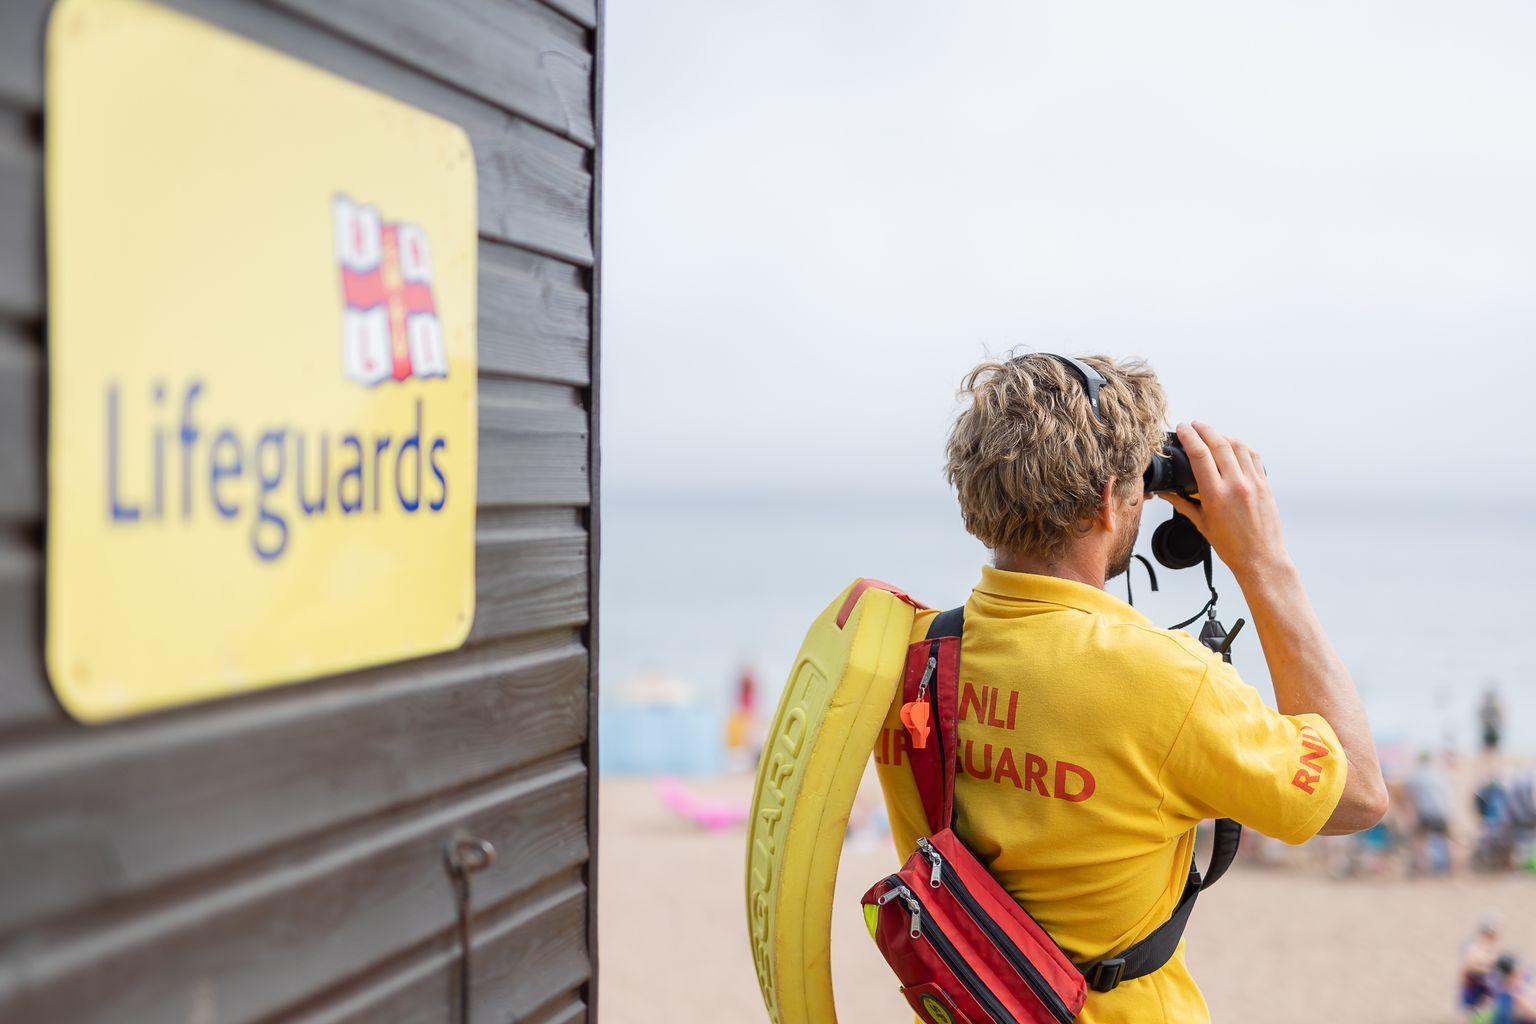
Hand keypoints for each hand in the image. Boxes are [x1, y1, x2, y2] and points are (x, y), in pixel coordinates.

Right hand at [1159, 421, 1290, 579]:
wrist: (1261, 558)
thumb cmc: (1231, 546)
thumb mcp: (1202, 524)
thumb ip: (1182, 504)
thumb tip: (1166, 493)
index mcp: (1215, 495)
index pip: (1200, 455)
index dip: (1189, 437)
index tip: (1182, 428)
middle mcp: (1236, 485)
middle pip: (1219, 444)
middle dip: (1204, 429)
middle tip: (1193, 424)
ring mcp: (1253, 483)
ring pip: (1238, 446)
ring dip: (1223, 435)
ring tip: (1212, 434)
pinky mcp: (1265, 484)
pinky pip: (1254, 457)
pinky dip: (1242, 447)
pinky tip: (1233, 447)